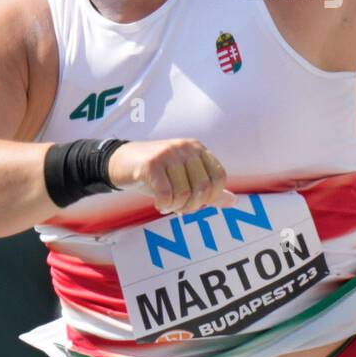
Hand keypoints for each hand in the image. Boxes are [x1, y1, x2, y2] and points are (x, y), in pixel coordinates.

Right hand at [107, 138, 237, 215]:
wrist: (120, 162)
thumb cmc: (156, 173)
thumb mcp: (185, 178)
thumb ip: (209, 190)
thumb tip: (235, 202)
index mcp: (198, 149)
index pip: (219, 177)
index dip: (211, 197)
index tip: (195, 203)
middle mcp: (186, 147)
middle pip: (203, 188)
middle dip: (192, 206)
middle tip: (179, 208)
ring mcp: (169, 153)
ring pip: (184, 193)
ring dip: (176, 207)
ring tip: (167, 205)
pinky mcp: (151, 164)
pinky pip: (166, 194)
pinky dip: (164, 205)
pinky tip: (158, 204)